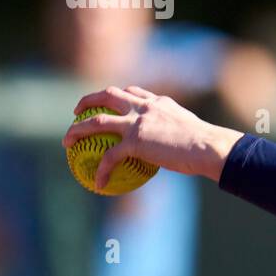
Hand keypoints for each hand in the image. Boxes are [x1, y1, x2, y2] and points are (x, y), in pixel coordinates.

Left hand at [61, 86, 243, 187]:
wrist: (208, 147)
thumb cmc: (208, 145)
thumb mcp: (192, 132)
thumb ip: (178, 134)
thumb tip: (179, 151)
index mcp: (159, 103)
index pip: (134, 92)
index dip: (118, 95)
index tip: (110, 101)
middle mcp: (145, 107)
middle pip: (108, 95)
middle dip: (88, 100)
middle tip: (76, 111)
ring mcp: (137, 122)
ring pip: (97, 120)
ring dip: (77, 130)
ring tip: (67, 142)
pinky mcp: (135, 141)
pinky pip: (109, 157)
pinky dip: (101, 170)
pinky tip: (98, 183)